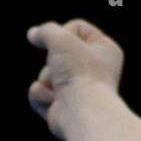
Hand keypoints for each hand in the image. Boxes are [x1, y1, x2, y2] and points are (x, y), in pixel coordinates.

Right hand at [27, 18, 124, 140]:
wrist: (82, 113)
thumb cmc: (79, 73)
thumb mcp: (61, 39)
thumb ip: (46, 31)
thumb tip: (34, 34)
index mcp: (105, 50)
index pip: (76, 27)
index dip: (64, 33)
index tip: (67, 44)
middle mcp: (94, 69)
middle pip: (56, 52)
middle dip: (52, 61)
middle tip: (64, 69)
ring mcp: (78, 89)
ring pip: (46, 73)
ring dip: (47, 79)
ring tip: (60, 89)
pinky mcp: (62, 107)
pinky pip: (39, 92)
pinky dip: (41, 96)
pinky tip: (53, 102)